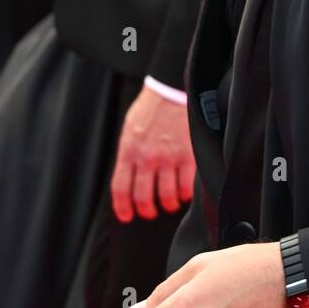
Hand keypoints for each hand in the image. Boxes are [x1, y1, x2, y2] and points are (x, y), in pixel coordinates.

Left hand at [111, 86, 195, 222]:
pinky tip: (184, 193)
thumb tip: (130, 176)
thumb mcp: (129, 130)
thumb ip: (129, 153)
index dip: (123, 207)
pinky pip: (186, 186)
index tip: (127, 216)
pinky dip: (185, 195)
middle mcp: (147, 158)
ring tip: (169, 204)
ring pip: (167, 196)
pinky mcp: (187, 156)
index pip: (121, 188)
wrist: (170, 91)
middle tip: (151, 212)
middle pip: (144, 197)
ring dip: (168, 204)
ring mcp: (168, 158)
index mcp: (129, 151)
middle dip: (147, 210)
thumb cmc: (149, 109)